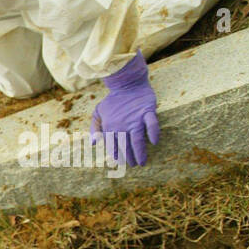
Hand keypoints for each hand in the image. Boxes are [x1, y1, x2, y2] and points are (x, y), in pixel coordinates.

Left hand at [90, 51, 158, 165]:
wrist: (126, 83)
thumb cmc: (112, 100)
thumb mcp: (98, 113)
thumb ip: (95, 129)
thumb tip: (94, 144)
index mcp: (110, 126)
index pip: (113, 145)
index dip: (116, 155)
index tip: (120, 163)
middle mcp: (122, 125)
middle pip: (126, 146)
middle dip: (129, 158)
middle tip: (134, 165)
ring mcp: (135, 118)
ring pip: (138, 139)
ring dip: (140, 152)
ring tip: (142, 162)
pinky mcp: (147, 111)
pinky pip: (151, 124)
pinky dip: (153, 133)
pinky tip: (154, 142)